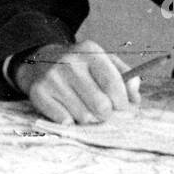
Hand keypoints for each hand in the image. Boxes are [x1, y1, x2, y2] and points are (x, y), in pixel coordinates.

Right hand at [14, 40, 139, 124]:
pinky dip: (68, 120)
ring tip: (81, 106)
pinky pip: (64, 121)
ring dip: (86, 117)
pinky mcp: (38, 92)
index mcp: (90, 51)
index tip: (121, 108)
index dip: (122, 103)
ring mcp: (52, 77)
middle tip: (101, 111)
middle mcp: (70, 62)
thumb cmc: (79, 66)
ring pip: (83, 116)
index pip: (114, 84)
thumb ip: (125, 77)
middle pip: (101, 106)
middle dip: (105, 114)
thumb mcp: (102, 61)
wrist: (39, 61)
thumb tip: (135, 99)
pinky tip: (65, 107)